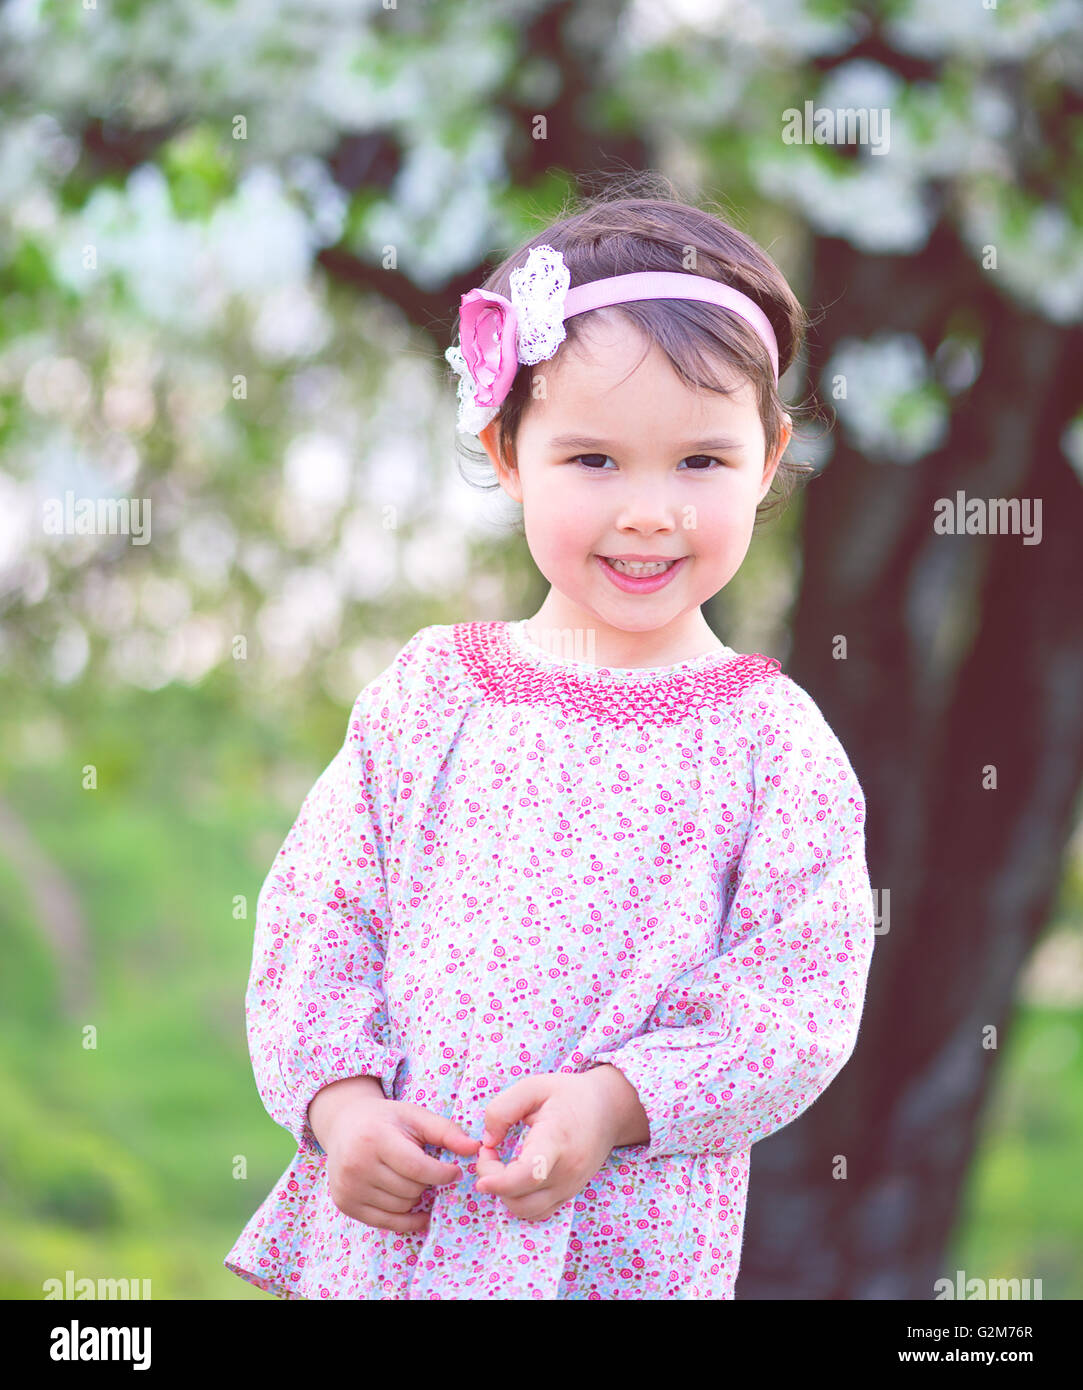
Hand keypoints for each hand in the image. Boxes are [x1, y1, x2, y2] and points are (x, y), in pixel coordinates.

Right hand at [318, 1089, 479, 1234]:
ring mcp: (349, 1187)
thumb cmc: (386, 1119)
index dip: (443, 1173)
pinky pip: (386, 1223)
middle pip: (410, 1189)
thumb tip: (475, 1148)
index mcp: (375, 1138)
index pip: (418, 1168)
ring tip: (410, 1177)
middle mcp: (357, 1165)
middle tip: (424, 1168)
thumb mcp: (415, 1116)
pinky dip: (407, 1219)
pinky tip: (417, 1209)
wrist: (344, 1124)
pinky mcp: (346, 1204)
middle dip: (426, 1182)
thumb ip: (446, 1131)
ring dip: (415, 1196)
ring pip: (401, 1207)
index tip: (454, 1170)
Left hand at [473, 1069, 631, 1221]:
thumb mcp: (533, 1087)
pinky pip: (539, 1212)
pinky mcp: (569, 1195)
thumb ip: (502, 1109)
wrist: (608, 1110)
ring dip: (505, 1194)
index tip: (481, 1169)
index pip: (529, 1174)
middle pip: (522, 1200)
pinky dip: (520, 1200)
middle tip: (489, 1153)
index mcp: (556, 1140)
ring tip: (502, 1164)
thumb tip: (487, 1142)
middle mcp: (566, 1171)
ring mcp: (570, 1187)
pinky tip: (516, 1175)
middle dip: (494, 1182)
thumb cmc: (568, 1095)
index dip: (500, 1181)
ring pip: (528, 1212)